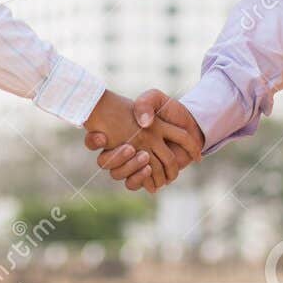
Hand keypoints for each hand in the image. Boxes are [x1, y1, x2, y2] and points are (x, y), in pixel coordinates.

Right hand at [84, 89, 204, 191]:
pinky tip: (149, 169)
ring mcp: (134, 162)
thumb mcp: (154, 98)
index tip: (102, 137)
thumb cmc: (168, 109)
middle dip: (116, 158)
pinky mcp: (148, 173)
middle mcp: (123, 148)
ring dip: (130, 168)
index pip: (94, 140)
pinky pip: (135, 184)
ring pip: (119, 175)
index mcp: (119, 131)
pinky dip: (141, 179)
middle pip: (105, 162)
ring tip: (145, 158)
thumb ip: (145, 104)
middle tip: (131, 148)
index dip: (93, 141)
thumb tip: (143, 124)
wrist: (189, 122)